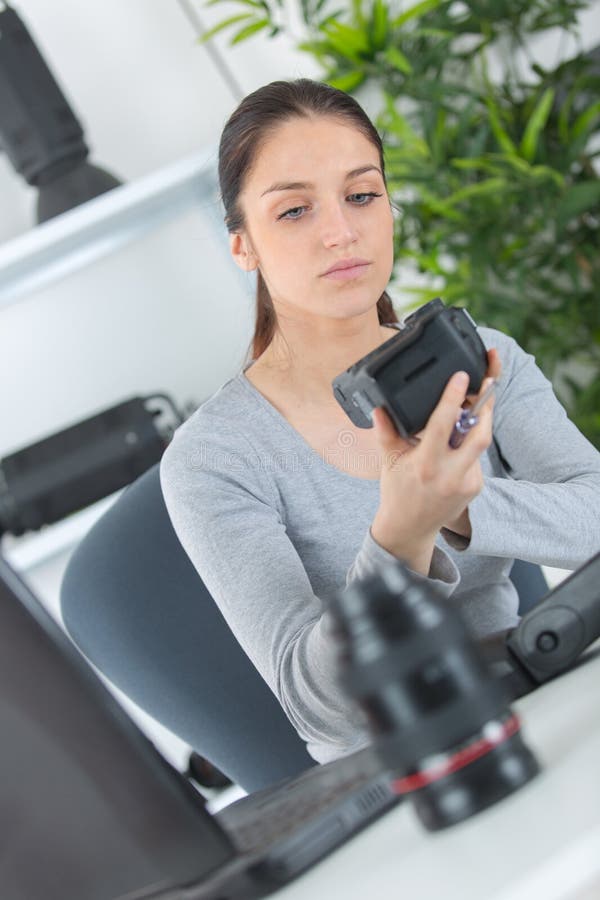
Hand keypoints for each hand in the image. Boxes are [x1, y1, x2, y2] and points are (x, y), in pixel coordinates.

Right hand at [370, 361, 496, 574]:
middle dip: (486, 407)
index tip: (461, 376)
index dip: (453, 398)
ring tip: (469, 406)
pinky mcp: (475, 486)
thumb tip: (379, 407)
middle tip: (485, 383)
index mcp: (426, 465)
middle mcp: (450, 475)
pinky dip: (470, 443)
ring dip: (477, 422)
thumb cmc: (397, 491)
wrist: (410, 528)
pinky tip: (457, 441)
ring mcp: (466, 483)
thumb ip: (386, 433)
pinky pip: (477, 456)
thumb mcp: (388, 461)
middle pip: (479, 434)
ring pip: (480, 443)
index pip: (443, 425)